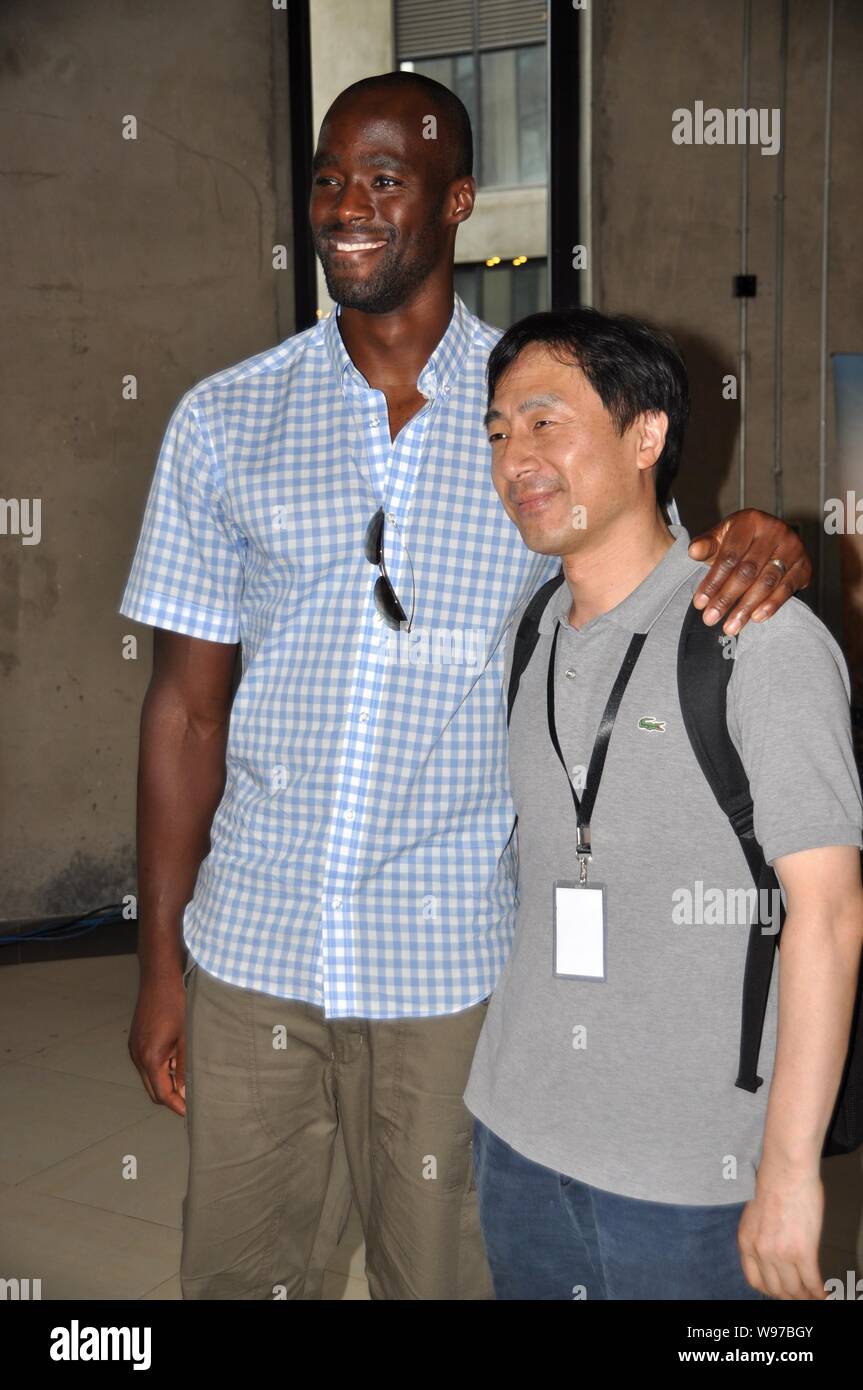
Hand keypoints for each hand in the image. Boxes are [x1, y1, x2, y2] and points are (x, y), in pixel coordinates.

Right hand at [128, 967, 186, 1117]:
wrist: (160, 975)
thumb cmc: (178, 1002)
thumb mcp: (188, 1037)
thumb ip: (187, 1066)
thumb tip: (188, 1092)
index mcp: (150, 1058)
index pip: (162, 1094)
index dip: (177, 1106)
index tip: (192, 1113)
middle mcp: (137, 1055)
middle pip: (154, 1090)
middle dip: (172, 1096)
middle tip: (194, 1099)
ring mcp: (134, 1047)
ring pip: (150, 1076)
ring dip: (167, 1080)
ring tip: (190, 1075)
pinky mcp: (136, 1038)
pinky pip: (147, 1062)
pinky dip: (161, 1067)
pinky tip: (178, 1057)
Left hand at [688, 509, 810, 634]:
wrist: (770, 539)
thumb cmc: (739, 541)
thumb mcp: (721, 538)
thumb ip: (707, 546)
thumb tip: (693, 552)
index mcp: (750, 521)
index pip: (729, 556)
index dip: (713, 581)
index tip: (700, 602)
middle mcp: (775, 531)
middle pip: (747, 571)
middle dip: (727, 597)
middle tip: (711, 619)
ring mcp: (793, 548)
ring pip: (767, 582)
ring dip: (747, 607)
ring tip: (731, 626)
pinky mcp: (805, 565)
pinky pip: (787, 588)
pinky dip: (772, 605)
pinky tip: (756, 618)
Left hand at [737, 1168, 824, 1299]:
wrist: (786, 1170)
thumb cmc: (774, 1184)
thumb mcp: (755, 1214)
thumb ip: (760, 1236)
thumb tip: (772, 1251)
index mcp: (746, 1241)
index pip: (755, 1280)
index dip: (770, 1290)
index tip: (779, 1291)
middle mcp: (760, 1251)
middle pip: (776, 1289)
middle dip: (789, 1296)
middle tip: (800, 1297)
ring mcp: (781, 1254)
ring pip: (794, 1289)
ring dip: (805, 1296)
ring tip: (812, 1296)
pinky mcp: (803, 1252)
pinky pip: (811, 1281)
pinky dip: (819, 1292)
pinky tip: (824, 1294)